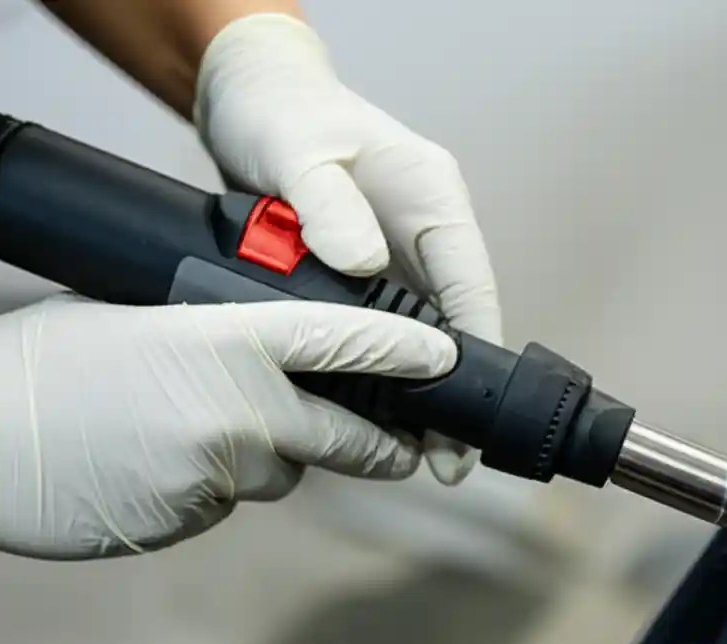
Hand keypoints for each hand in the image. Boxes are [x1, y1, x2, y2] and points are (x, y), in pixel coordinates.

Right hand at [0, 294, 455, 558]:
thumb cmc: (34, 368)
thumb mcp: (131, 315)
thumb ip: (208, 334)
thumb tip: (243, 348)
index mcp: (228, 341)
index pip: (344, 342)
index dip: (404, 352)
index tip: (445, 357)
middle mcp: (241, 411)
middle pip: (345, 437)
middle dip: (382, 445)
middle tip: (404, 447)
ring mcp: (219, 475)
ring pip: (279, 472)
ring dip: (266, 457)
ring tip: (195, 429)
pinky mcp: (191, 521)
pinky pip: (226, 501)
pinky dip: (213, 483)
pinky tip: (159, 460)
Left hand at [193, 13, 500, 485]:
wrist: (247, 98)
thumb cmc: (280, 113)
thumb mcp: (299, 153)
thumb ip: (328, 204)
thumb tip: (362, 263)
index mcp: (434, 199)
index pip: (473, 286)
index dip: (479, 355)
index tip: (473, 414)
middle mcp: (424, 231)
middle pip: (456, 323)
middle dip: (451, 392)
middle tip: (442, 460)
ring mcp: (396, 252)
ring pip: (421, 334)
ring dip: (417, 390)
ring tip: (411, 453)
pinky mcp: (363, 269)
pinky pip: (382, 328)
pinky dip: (380, 369)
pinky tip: (369, 411)